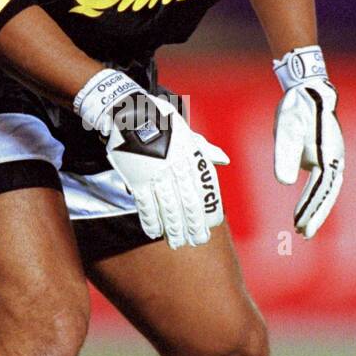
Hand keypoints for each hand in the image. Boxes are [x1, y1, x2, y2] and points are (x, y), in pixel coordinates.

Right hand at [74, 69, 228, 248]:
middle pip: (187, 204)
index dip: (208, 212)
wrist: (131, 112)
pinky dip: (150, 220)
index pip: (203, 191)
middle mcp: (176, 168)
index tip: (211, 226)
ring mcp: (156, 174)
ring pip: (167, 208)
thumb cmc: (160, 121)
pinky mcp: (137, 177)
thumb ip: (205, 149)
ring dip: (173, 228)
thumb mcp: (186, 131)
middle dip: (193, 226)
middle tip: (197, 241)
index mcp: (190, 156)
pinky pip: (145, 204)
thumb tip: (224, 159)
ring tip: (178, 242)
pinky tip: (154, 232)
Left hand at [272, 47, 343, 238]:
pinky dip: (315, 197)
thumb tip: (284, 182)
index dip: (310, 209)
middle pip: (326, 194)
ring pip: (325, 190)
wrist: (308, 90)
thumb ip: (284, 154)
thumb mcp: (286, 129)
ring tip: (303, 228)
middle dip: (315, 215)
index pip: (319, 189)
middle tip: (303, 234)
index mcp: (328, 155)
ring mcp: (332, 159)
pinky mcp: (325, 157)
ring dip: (315, 209)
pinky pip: (322, 183)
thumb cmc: (296, 109)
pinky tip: (306, 209)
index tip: (300, 226)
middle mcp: (334, 160)